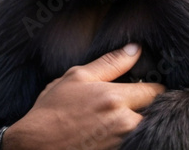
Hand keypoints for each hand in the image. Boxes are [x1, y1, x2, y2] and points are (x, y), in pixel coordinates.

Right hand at [2, 44, 163, 149]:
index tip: (146, 87)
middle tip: (139, 103)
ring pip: (146, 129)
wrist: (33, 147)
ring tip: (128, 116)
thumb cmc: (51, 111)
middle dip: (150, 106)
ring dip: (141, 122)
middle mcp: (123, 123)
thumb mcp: (77, 77)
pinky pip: (134, 142)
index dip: (153, 87)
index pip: (156, 90)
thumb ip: (110, 63)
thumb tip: (136, 48)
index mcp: (115, 98)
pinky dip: (131, 136)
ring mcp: (119, 143)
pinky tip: (117, 130)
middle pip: (155, 112)